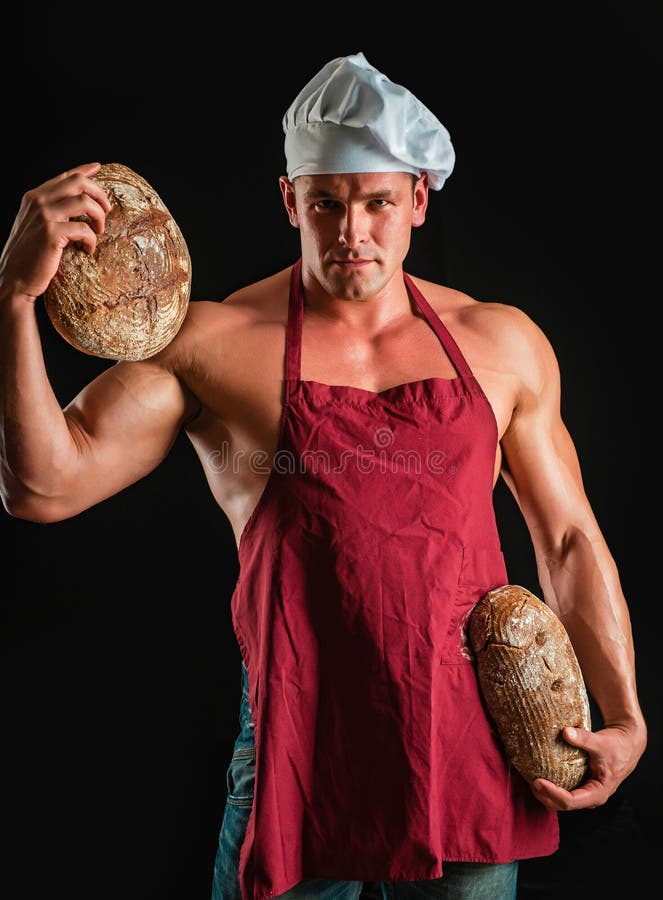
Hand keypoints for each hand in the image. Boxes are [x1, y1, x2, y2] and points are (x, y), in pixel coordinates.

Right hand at [0, 162, 111, 301]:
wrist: (15, 278)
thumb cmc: (30, 256)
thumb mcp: (36, 226)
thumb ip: (51, 211)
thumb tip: (77, 203)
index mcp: (34, 197)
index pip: (64, 176)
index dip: (84, 170)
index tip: (98, 168)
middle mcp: (38, 201)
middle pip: (78, 182)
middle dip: (99, 194)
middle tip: (107, 210)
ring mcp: (44, 216)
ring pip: (85, 202)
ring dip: (99, 216)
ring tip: (99, 231)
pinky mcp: (51, 233)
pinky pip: (84, 229)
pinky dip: (92, 240)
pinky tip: (88, 249)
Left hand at [529, 721, 646, 810]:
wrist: (625, 745)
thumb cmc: (616, 746)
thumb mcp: (601, 743)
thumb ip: (584, 738)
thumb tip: (565, 732)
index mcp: (597, 793)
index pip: (570, 801)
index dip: (552, 793)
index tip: (538, 780)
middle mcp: (589, 797)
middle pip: (562, 806)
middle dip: (544, 796)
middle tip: (530, 780)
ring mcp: (584, 792)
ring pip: (560, 802)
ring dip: (544, 794)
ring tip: (529, 779)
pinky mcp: (579, 785)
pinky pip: (561, 791)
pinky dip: (549, 787)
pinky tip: (538, 774)